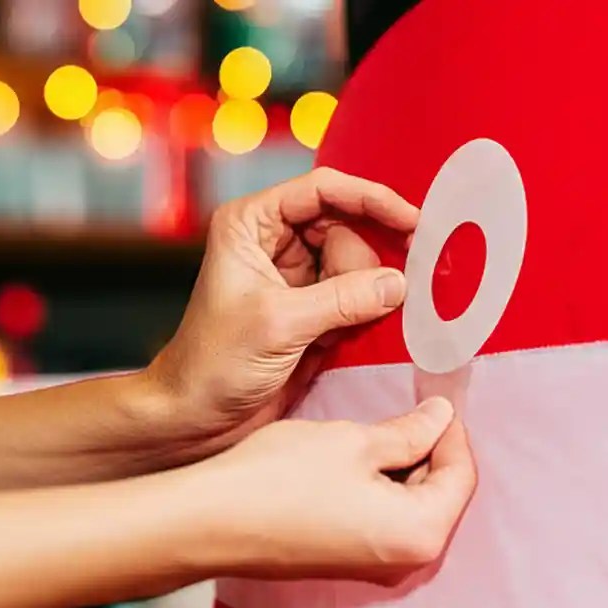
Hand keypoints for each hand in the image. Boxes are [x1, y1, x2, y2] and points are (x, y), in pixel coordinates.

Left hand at [145, 168, 418, 460]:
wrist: (195, 417)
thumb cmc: (213, 364)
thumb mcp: (279, 324)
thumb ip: (342, 299)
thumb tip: (398, 282)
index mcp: (252, 224)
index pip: (322, 191)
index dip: (370, 200)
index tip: (412, 222)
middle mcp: (273, 242)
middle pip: (345, 228)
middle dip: (364, 262)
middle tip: (373, 298)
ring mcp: (294, 277)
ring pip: (355, 265)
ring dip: (364, 292)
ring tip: (342, 329)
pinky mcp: (310, 310)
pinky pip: (354, 297)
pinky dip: (363, 312)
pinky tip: (350, 335)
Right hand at [195, 397, 476, 585]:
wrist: (210, 522)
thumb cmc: (279, 480)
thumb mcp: (354, 441)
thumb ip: (409, 431)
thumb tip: (442, 416)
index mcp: (420, 533)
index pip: (461, 474)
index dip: (452, 429)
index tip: (437, 396)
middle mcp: (406, 562)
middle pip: (441, 494)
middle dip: (431, 448)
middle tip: (413, 405)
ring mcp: (376, 568)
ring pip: (412, 506)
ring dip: (404, 465)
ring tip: (383, 426)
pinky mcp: (349, 563)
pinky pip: (384, 520)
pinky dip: (382, 487)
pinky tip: (360, 456)